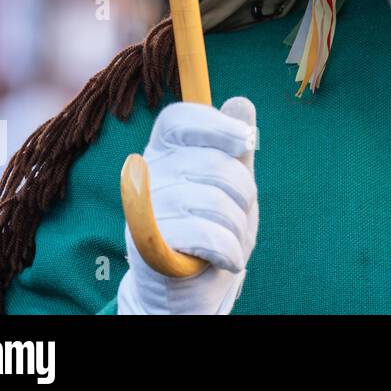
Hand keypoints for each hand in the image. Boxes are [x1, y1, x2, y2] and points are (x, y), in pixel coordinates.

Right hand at [117, 97, 257, 314]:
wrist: (186, 288)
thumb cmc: (211, 226)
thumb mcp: (229, 182)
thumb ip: (235, 145)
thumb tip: (240, 103)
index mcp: (164, 152)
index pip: (179, 119)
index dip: (217, 124)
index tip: (246, 141)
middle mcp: (147, 175)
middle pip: (214, 164)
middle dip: (244, 192)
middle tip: (239, 213)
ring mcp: (144, 210)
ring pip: (216, 203)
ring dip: (238, 229)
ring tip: (230, 240)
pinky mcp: (148, 247)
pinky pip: (206, 236)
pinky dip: (229, 250)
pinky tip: (229, 258)